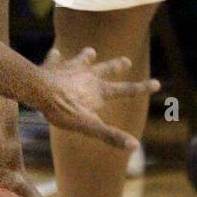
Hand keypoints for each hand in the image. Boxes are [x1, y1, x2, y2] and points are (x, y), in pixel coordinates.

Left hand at [37, 48, 159, 150]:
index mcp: (99, 90)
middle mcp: (87, 76)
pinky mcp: (51, 67)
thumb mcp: (89, 126)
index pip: (125, 89)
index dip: (141, 88)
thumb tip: (135, 146)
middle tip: (126, 61)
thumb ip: (111, 135)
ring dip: (87, 56)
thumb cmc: (63, 109)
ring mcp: (69, 69)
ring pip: (82, 59)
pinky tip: (55, 53)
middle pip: (106, 69)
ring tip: (91, 51)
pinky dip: (55, 57)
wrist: (39, 90)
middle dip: (116, 66)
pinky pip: (54, 59)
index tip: (157, 83)